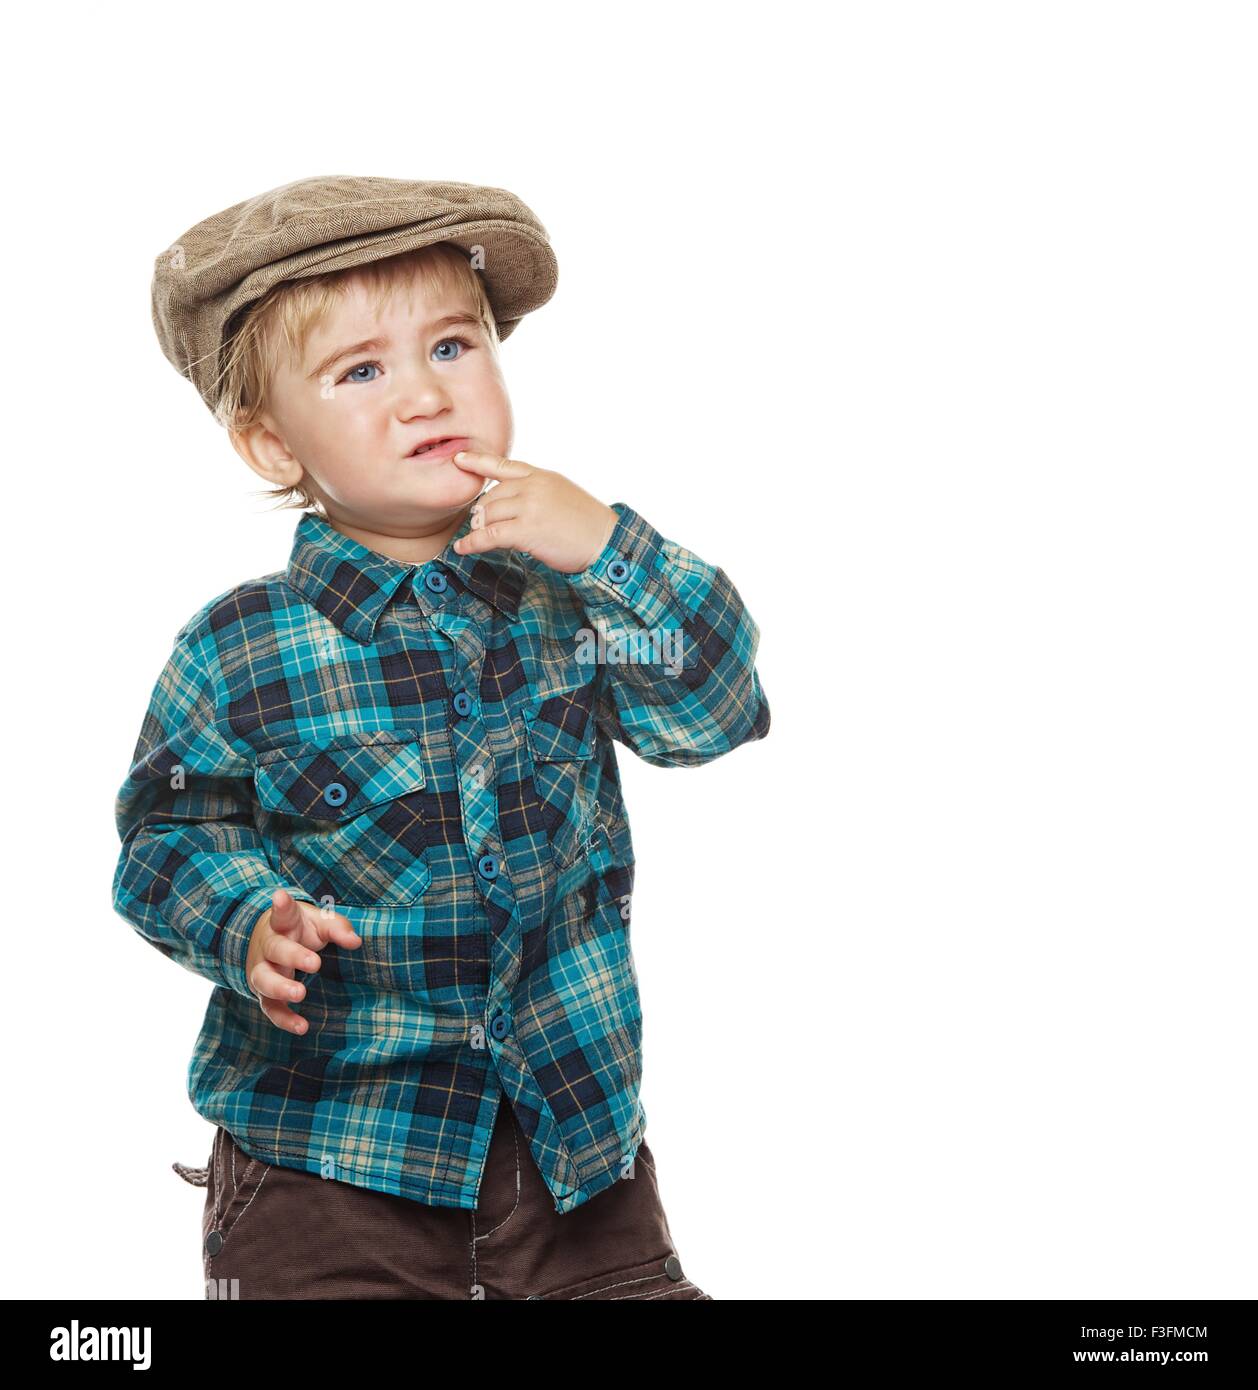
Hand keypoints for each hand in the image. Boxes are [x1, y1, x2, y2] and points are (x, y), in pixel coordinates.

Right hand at [244, 887, 360, 1034]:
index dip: (281, 905)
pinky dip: (284, 1018)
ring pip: (264, 980)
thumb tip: (356, 942)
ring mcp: (263, 970)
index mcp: (283, 924)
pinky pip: (270, 1008)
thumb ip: (338, 928)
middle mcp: (269, 946)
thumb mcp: (319, 922)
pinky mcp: (264, 993)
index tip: (280, 897)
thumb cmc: (301, 930)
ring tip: (300, 994)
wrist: (270, 943)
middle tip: (315, 963)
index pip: (282, 913)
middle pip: (275, 949)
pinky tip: (302, 1027)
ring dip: (281, 988)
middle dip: (293, 956)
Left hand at [450, 450, 617, 572]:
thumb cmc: (587, 524)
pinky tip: (463, 549)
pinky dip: (472, 543)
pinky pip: (490, 535)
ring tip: (473, 538)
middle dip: (481, 511)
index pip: (502, 464)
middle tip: (477, 524)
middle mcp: (533, 486)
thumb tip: (510, 503)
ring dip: (477, 528)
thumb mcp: (562, 494)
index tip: (458, 459)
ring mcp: (530, 507)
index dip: (477, 461)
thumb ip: (537, 491)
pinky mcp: (527, 530)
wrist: (606, 540)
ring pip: (488, 514)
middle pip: (491, 496)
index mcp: (541, 475)